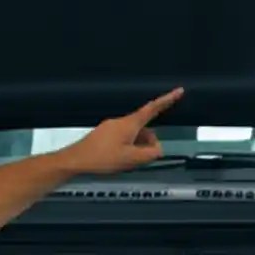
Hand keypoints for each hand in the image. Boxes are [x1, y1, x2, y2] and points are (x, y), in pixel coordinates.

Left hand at [59, 88, 184, 174]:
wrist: (76, 160)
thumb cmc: (101, 158)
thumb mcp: (131, 159)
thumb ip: (149, 154)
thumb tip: (159, 150)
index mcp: (130, 124)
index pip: (152, 109)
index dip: (167, 100)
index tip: (178, 91)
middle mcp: (121, 122)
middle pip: (144, 129)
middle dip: (149, 142)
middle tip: (143, 159)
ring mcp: (112, 128)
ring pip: (134, 135)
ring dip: (137, 148)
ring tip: (128, 162)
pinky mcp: (105, 135)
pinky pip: (123, 139)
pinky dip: (127, 149)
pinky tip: (120, 161)